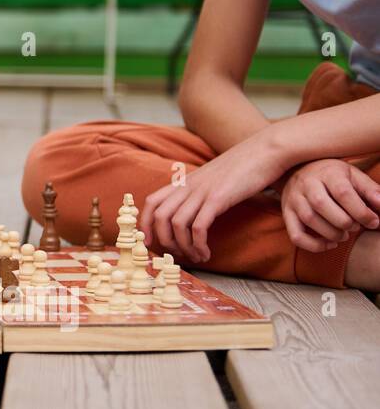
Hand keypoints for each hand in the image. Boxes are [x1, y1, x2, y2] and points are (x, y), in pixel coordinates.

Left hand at [140, 135, 287, 263]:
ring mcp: (202, 191)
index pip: (152, 201)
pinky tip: (206, 252)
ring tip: (197, 257)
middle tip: (178, 255)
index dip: (145, 223)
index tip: (149, 241)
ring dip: (184, 247)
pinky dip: (199, 244)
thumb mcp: (212, 178)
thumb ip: (198, 192)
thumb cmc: (242, 168)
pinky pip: (199, 226)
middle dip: (165, 241)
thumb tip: (191, 212)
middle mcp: (188, 186)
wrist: (264, 151)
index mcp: (184, 182)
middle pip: (160, 217)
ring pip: (178, 224)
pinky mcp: (218, 198)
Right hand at [275, 159, 379, 251]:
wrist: (299, 169)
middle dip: (345, 222)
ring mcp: (293, 199)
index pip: (343, 193)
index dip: (361, 211)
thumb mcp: (353, 176)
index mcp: (327, 173)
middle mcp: (306, 184)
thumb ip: (371, 190)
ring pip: (309, 219)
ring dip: (331, 233)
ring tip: (344, 235)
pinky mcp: (286, 213)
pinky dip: (313, 245)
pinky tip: (329, 244)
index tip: (374, 222)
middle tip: (356, 227)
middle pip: (322, 206)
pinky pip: (295, 235)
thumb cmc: (333, 176)